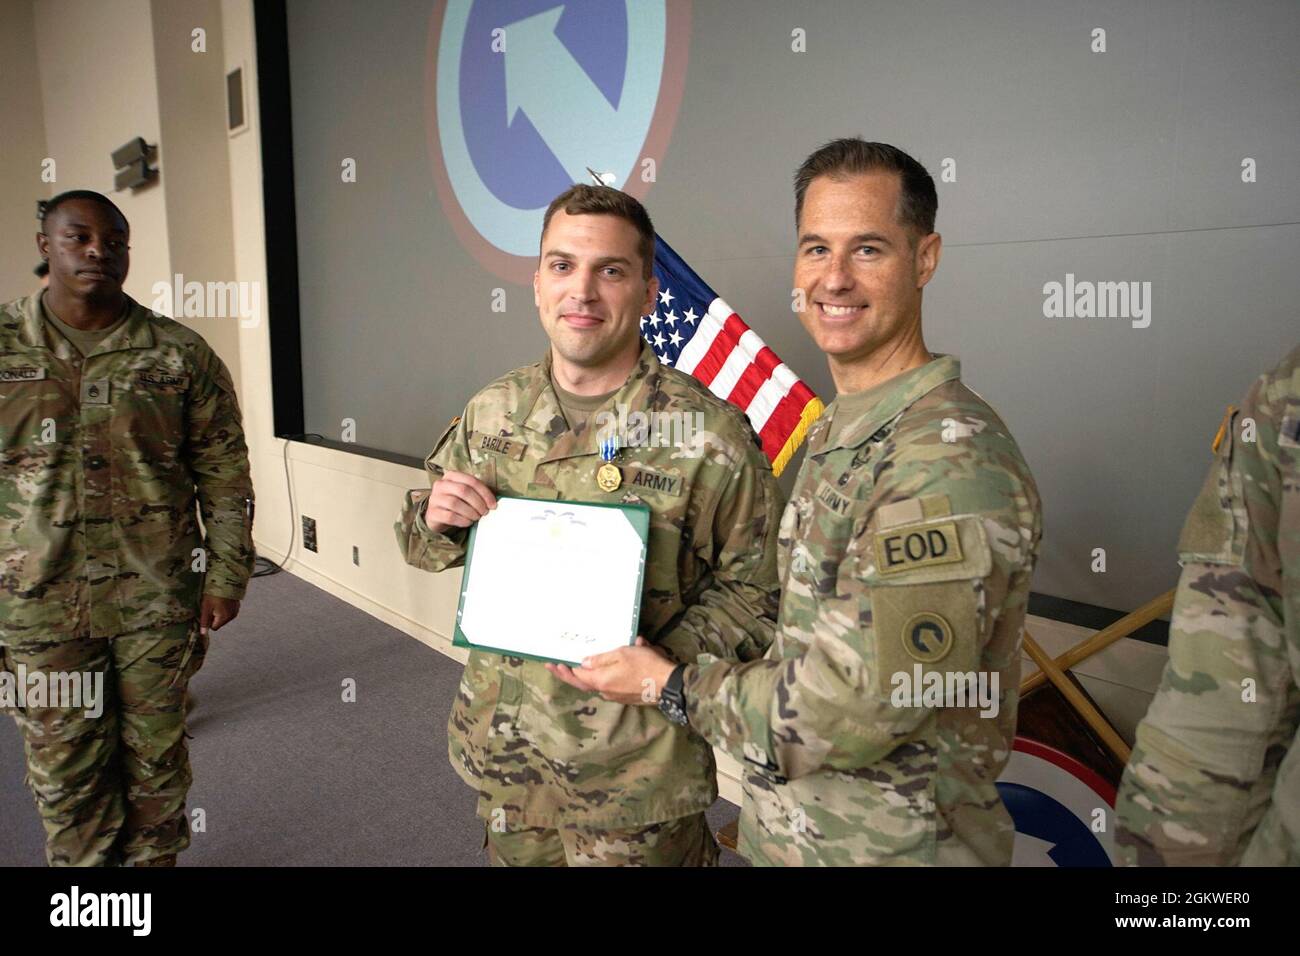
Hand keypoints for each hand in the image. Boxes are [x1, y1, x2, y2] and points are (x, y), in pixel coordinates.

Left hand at [199, 595, 239, 634]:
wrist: (227, 580)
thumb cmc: (214, 594)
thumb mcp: (206, 607)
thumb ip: (205, 621)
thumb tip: (203, 633)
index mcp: (224, 618)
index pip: (214, 627)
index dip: (208, 621)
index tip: (207, 611)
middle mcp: (232, 616)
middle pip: (219, 622)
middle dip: (214, 616)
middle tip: (211, 605)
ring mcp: (236, 611)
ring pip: (224, 616)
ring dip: (219, 611)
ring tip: (217, 601)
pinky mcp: (237, 605)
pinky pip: (228, 611)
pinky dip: (224, 607)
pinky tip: (222, 599)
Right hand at [424, 470, 496, 533]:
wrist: (437, 516)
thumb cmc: (455, 503)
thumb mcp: (463, 493)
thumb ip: (476, 493)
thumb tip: (492, 502)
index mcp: (451, 476)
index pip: (471, 481)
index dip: (485, 493)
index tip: (493, 504)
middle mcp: (441, 485)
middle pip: (463, 490)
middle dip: (478, 503)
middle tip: (485, 512)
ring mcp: (435, 499)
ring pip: (455, 503)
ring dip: (470, 512)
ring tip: (476, 517)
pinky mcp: (432, 513)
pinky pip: (450, 516)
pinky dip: (462, 520)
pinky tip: (468, 522)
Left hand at [546, 637, 676, 705]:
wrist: (668, 684)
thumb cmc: (645, 665)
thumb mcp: (622, 654)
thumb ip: (601, 659)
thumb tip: (584, 662)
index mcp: (601, 681)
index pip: (578, 674)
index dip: (565, 669)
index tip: (553, 662)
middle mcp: (605, 691)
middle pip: (582, 683)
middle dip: (567, 674)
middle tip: (554, 667)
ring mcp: (615, 696)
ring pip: (595, 684)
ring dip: (585, 675)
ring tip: (576, 665)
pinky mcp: (625, 696)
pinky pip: (608, 685)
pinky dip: (602, 676)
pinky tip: (606, 666)